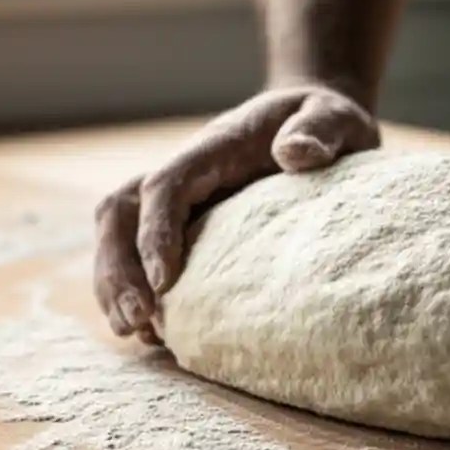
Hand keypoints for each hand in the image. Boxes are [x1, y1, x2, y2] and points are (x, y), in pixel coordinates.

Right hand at [93, 85, 379, 342]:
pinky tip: (151, 332)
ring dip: (115, 284)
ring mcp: (179, 200)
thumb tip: (295, 154)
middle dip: (118, 268)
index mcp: (214, 148)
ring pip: (119, 235)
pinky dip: (135, 290)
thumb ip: (319, 129)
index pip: (165, 185)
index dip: (156, 232)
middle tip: (136, 322)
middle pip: (122, 213)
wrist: (316, 123)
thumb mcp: (334, 117)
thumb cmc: (325, 123)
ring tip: (132, 332)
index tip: (165, 281)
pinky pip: (138, 254)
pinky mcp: (184, 224)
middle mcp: (185, 173)